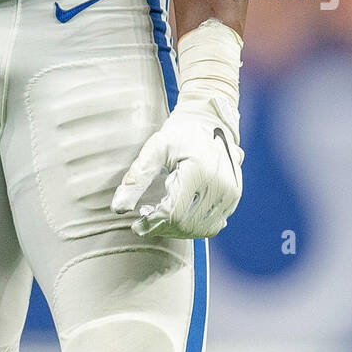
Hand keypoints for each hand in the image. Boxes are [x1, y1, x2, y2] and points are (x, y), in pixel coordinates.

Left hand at [111, 17, 243, 238]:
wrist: (210, 121)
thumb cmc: (180, 133)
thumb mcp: (155, 148)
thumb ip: (137, 178)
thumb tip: (118, 208)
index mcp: (199, 171)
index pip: (173, 213)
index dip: (153, 223)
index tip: (136, 223)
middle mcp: (220, 185)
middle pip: (187, 225)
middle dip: (162, 228)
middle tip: (145, 221)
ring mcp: (230, 193)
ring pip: (201, 229)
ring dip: (177, 231)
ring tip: (160, 218)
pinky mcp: (233, 197)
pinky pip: (214, 224)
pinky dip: (194, 227)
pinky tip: (179, 217)